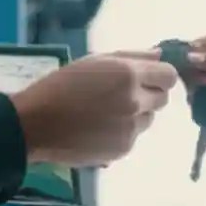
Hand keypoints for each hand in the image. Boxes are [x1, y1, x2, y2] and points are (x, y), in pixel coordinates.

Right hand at [9, 49, 178, 166]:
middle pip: (163, 99)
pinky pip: (133, 137)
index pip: (169, 76)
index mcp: (128, 75)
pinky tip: (98, 129)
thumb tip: (160, 56)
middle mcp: (135, 102)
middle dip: (149, 95)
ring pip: (148, 119)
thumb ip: (132, 56)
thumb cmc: (61, 85)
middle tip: (122, 94)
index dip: (159, 76)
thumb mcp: (95, 61)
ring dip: (136, 115)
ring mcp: (130, 129)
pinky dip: (122, 132)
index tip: (147, 77)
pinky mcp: (123, 149)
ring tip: (105, 113)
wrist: (36, 124)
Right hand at [184, 33, 205, 114]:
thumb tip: (190, 57)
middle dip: (194, 77)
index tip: (195, 72)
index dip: (188, 60)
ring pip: (191, 79)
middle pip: (189, 65)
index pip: (192, 47)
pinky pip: (198, 92)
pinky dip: (197, 98)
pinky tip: (200, 102)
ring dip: (196, 89)